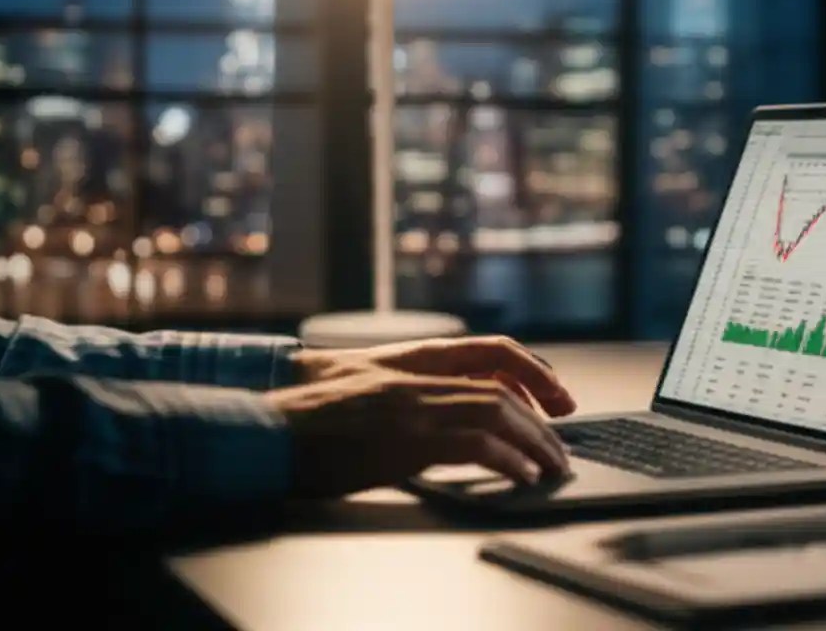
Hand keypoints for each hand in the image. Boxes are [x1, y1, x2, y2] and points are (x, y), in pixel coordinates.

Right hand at [266, 361, 571, 498]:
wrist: (265, 428)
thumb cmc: (307, 416)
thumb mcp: (365, 390)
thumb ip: (408, 392)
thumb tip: (445, 414)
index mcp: (411, 361)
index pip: (490, 351)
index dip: (531, 370)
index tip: (554, 396)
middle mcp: (418, 377)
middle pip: (502, 386)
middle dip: (542, 415)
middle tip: (560, 442)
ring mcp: (413, 405)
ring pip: (497, 412)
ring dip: (533, 441)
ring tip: (551, 464)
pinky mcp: (406, 439)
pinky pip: (476, 444)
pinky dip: (508, 460)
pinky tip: (522, 475)